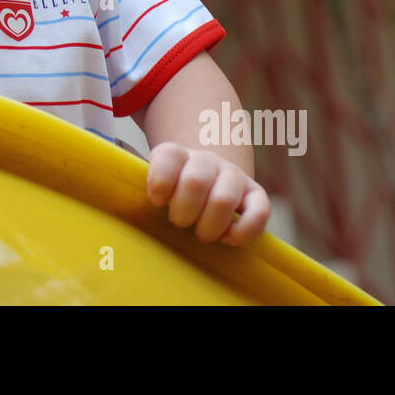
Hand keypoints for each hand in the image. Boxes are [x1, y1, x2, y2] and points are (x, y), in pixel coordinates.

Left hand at [146, 142, 270, 245]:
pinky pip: (259, 211)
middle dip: (183, 212)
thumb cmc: (172, 191)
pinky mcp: (256, 195)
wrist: (207, 178)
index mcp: (177, 154)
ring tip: (201, 234)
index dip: (159, 181)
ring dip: (209, 226)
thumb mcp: (153, 183)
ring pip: (224, 199)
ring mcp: (233, 176)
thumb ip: (143, 187)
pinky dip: (242, 231)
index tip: (155, 200)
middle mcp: (206, 160)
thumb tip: (134, 201)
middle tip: (178, 222)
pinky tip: (227, 239)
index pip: (167, 156)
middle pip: (195, 181)